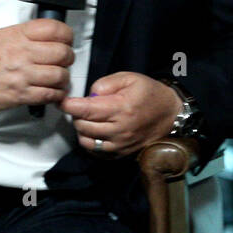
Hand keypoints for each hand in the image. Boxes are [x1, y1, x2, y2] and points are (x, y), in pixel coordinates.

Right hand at [0, 18, 74, 112]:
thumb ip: (24, 34)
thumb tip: (46, 36)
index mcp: (17, 35)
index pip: (54, 29)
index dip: (66, 35)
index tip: (67, 40)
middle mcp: (21, 53)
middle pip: (62, 53)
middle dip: (68, 58)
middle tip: (64, 61)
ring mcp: (21, 75)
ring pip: (59, 75)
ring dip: (63, 79)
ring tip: (58, 79)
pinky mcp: (20, 95)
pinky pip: (49, 95)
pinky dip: (56, 95)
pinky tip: (53, 92)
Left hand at [60, 72, 181, 157]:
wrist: (170, 115)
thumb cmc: (149, 93)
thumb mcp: (129, 78)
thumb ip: (106, 83)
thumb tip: (89, 95)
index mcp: (122, 108)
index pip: (86, 110)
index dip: (69, 106)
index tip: (63, 101)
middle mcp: (120, 129)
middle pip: (83, 125)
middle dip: (76, 115)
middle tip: (82, 106)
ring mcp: (120, 144)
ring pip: (86, 140)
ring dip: (82, 129)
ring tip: (88, 119)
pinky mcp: (120, 154)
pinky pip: (95, 152)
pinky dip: (89, 141)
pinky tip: (95, 131)